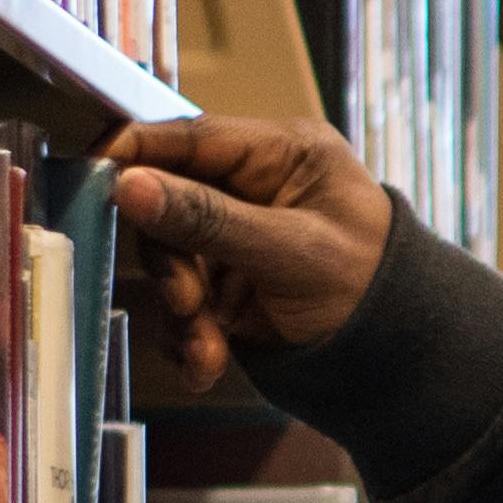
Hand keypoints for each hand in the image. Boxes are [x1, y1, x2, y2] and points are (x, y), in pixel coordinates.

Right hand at [100, 115, 397, 398]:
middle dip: (172, 264)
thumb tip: (128, 184)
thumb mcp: (291, 251)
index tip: (95, 177)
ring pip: (172, 261)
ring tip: (207, 350)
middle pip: (168, 204)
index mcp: (281, 154)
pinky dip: (190, 336)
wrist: (407, 365)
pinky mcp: (230, 287)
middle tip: (189, 304)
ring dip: (182, 312)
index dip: (136, 154)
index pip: (190, 137)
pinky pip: (185, 303)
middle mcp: (253, 188)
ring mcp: (238, 238)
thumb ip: (208, 219)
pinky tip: (205, 365)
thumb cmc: (371, 288)